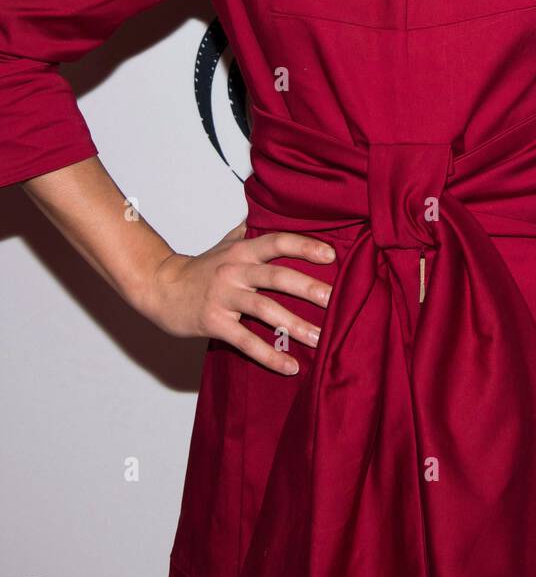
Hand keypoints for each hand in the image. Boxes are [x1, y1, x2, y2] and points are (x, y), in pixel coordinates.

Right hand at [142, 218, 335, 374]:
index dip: (304, 246)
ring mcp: (223, 297)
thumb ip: (252, 230)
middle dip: (308, 288)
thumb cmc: (200, 268)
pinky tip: (291, 366)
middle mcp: (234, 270)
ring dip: (295, 326)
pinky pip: (245, 341)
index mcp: (242, 250)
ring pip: (264, 310)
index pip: (277, 242)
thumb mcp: (226, 243)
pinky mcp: (214, 323)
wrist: (160, 288)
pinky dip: (269, 356)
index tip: (331, 255)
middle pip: (276, 277)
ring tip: (320, 339)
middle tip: (335, 300)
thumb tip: (276, 210)